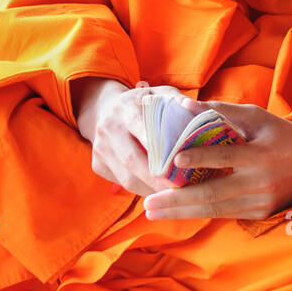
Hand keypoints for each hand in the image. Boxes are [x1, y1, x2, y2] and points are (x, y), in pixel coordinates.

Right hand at [72, 77, 184, 197]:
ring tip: (172, 196)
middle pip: (131, 158)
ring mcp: (100, 148)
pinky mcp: (97, 164)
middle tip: (180, 190)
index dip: (156, 145)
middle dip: (156, 178)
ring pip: (126, 177)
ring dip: (150, 189)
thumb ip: (175, 100)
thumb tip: (193, 108)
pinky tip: (157, 193)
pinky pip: (121, 183)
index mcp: (125, 108)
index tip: (176, 161)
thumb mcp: (157, 94)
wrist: (103, 108)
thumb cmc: (141, 103)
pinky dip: (141, 190)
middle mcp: (109, 128)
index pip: (139, 126)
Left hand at [141, 96, 291, 220]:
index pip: (226, 156)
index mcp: (261, 155)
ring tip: (152, 211)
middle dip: (177, 200)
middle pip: (213, 194)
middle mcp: (260, 183)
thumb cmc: (280, 134)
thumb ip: (219, 112)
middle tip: (147, 203)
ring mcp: (260, 203)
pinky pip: (223, 213)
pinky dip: (197, 212)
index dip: (200, 157)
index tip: (175, 157)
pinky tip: (175, 211)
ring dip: (180, 211)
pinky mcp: (259, 214)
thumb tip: (182, 105)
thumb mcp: (255, 116)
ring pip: (214, 209)